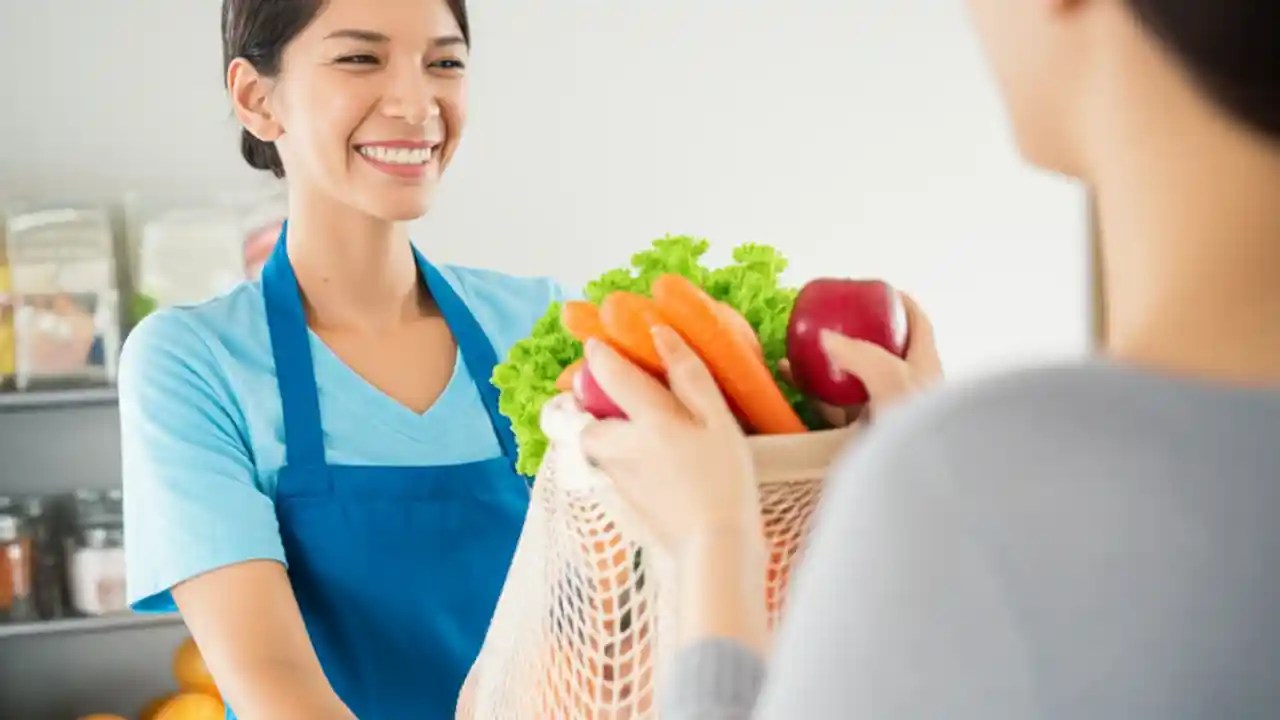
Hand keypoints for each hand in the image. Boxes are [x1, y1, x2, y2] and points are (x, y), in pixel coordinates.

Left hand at [580, 327, 769, 652]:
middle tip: (614, 404)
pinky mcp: (625, 506)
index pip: (610, 376)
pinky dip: (621, 466)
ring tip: (638, 438)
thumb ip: (690, 377)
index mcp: (648, 421)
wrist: (715, 547)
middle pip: (588, 424)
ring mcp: (620, 481)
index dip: (599, 356)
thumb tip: (661, 336)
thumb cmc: (725, 480)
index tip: (596, 345)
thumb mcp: (719, 421)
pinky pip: (611, 475)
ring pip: (597, 451)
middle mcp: (622, 448)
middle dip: (592, 412)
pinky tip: (653, 472)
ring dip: (605, 439)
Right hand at [783, 291, 942, 426]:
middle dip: (856, 334)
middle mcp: (909, 387)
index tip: (878, 291)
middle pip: (883, 351)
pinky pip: (835, 406)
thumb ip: (860, 355)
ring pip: (854, 379)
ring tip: (801, 347)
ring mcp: (885, 412)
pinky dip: (814, 391)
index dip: (901, 304)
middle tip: (832, 320)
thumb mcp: (892, 378)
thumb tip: (826, 339)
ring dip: (827, 363)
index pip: (918, 324)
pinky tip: (792, 377)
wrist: (918, 484)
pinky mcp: (863, 436)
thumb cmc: (916, 427)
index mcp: (926, 366)